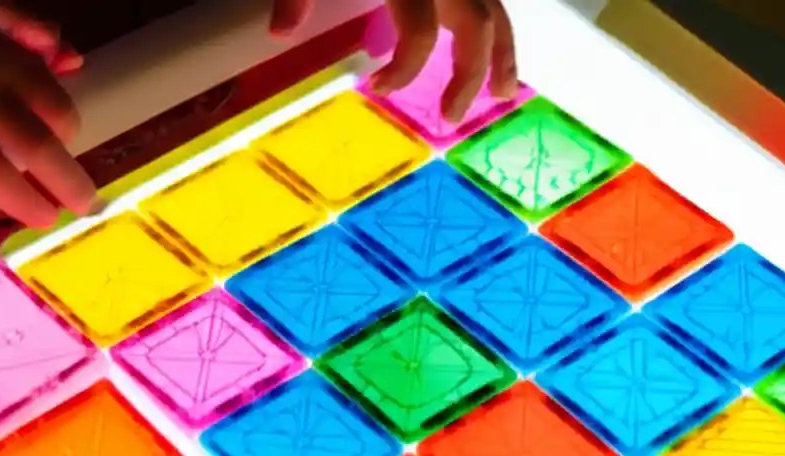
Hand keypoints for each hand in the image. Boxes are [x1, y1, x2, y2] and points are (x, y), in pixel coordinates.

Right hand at [0, 0, 97, 226]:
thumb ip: (32, 29)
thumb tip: (72, 60)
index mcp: (3, 58)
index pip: (54, 106)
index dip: (68, 127)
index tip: (68, 138)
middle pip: (33, 146)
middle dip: (66, 180)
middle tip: (84, 203)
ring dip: (21, 199)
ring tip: (43, 216)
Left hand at [270, 0, 517, 122]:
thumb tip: (280, 33)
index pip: (420, 30)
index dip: (405, 67)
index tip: (375, 86)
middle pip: (476, 26)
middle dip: (469, 75)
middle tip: (451, 117)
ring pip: (497, 10)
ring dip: (503, 54)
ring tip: (502, 93)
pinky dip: (497, 25)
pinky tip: (496, 50)